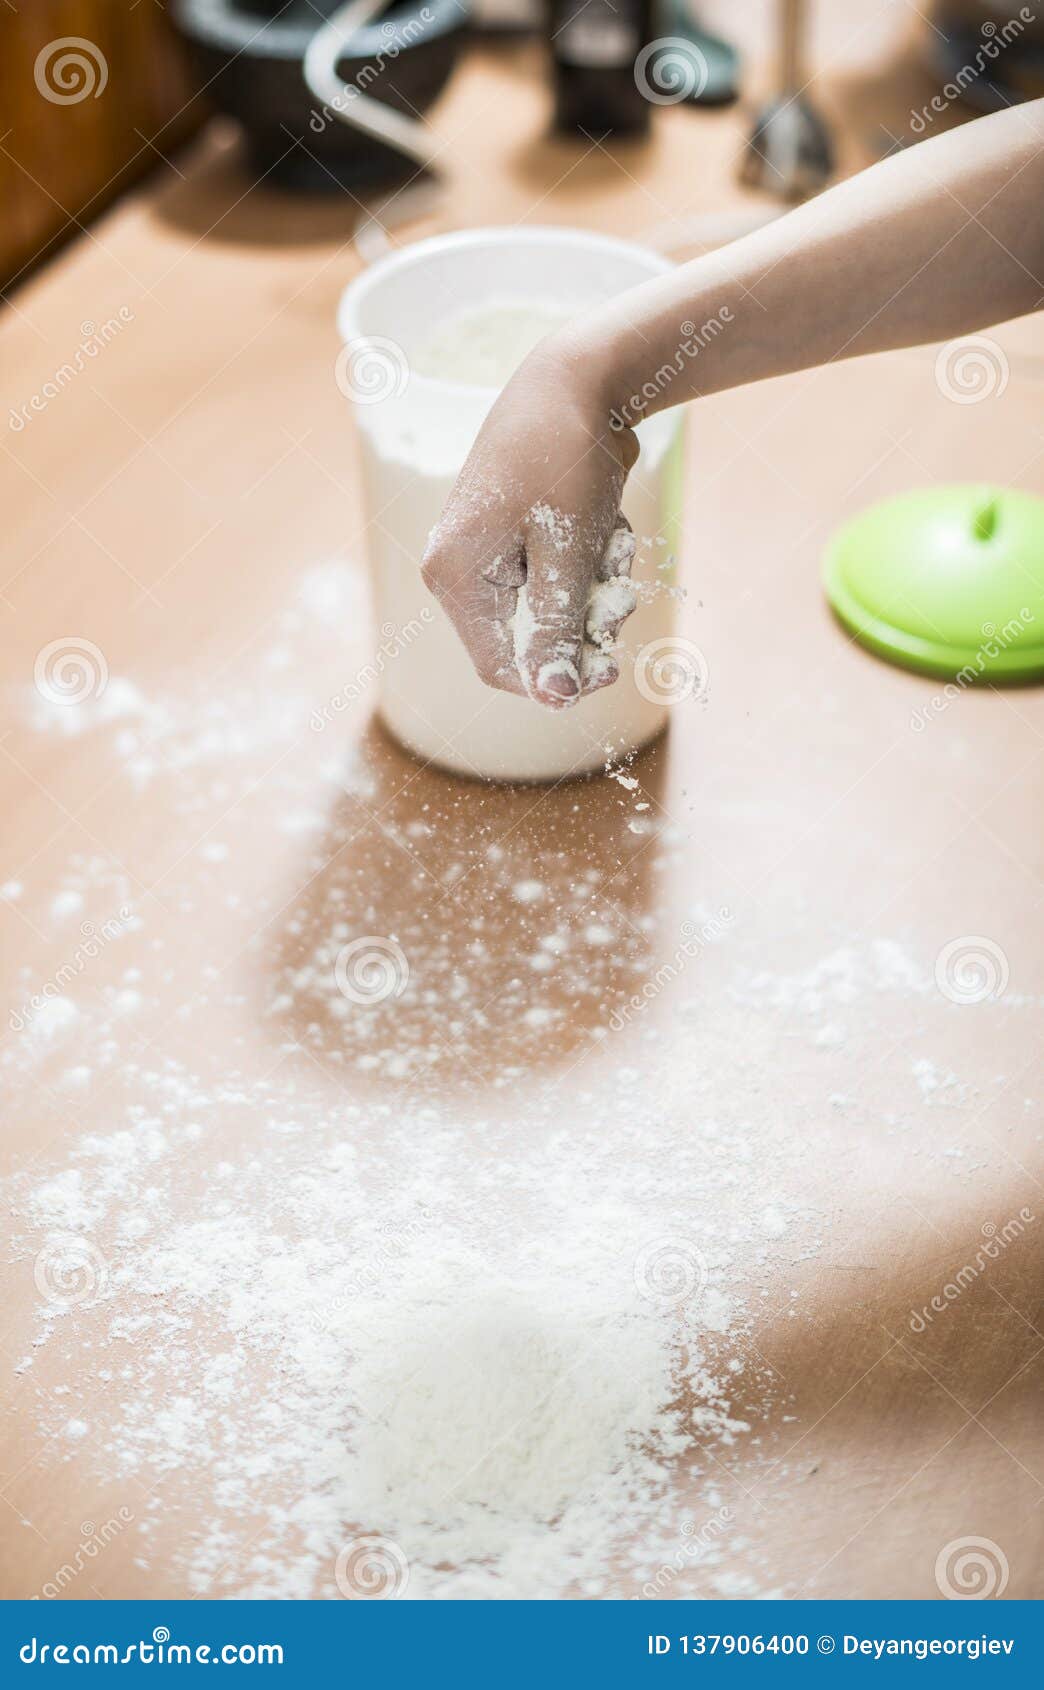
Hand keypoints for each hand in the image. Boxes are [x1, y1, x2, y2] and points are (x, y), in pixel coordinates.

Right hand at [421, 340, 640, 709]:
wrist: (579, 378)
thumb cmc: (566, 459)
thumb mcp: (569, 553)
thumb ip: (557, 630)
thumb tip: (554, 701)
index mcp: (456, 575)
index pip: (499, 666)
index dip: (555, 680)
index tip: (609, 672)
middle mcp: (460, 568)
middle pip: (528, 639)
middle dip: (582, 623)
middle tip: (622, 597)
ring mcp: (488, 550)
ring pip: (552, 609)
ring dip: (595, 588)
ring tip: (613, 541)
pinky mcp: (518, 535)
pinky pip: (560, 577)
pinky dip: (591, 560)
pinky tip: (604, 521)